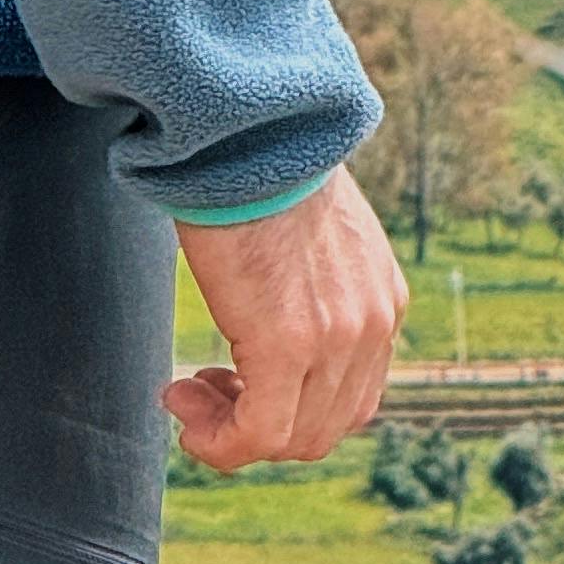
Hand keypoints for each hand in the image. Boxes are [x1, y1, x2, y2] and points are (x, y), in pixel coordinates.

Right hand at [166, 166, 407, 470]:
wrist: (251, 124)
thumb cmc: (264, 164)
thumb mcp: (316, 234)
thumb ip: (318, 283)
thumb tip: (278, 311)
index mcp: (384, 300)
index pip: (349, 398)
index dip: (289, 406)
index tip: (233, 379)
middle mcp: (373, 327)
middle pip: (322, 428)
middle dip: (257, 424)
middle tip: (201, 388)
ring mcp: (336, 341)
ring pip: (290, 439)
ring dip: (230, 430)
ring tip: (186, 392)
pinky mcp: (286, 347)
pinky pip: (258, 434)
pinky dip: (217, 438)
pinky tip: (180, 402)